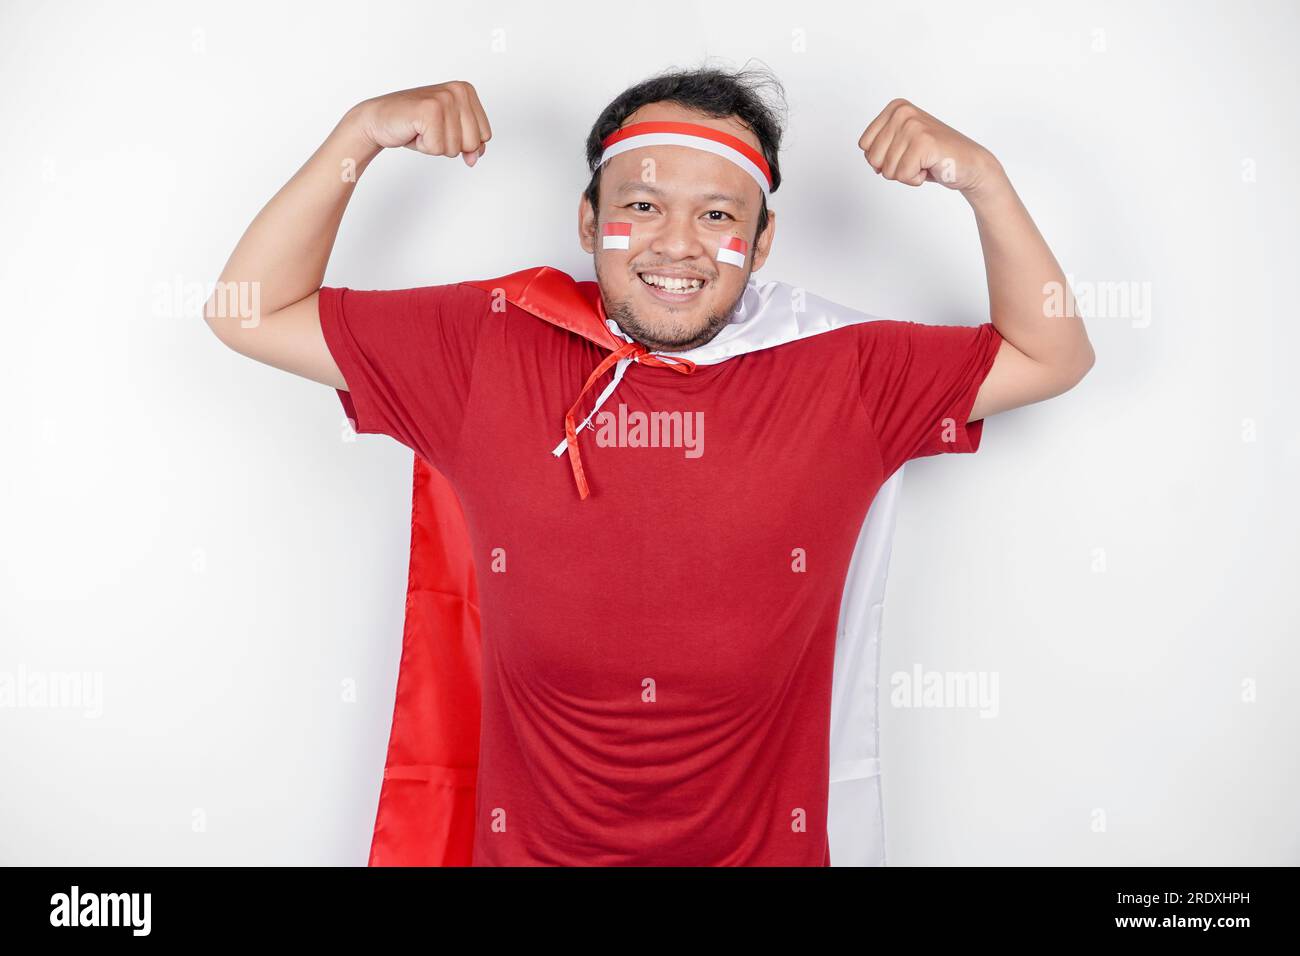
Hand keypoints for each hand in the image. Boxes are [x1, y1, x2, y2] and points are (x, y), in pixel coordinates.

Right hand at [352, 81, 492, 165]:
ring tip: (421, 130)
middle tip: (430, 130)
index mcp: (466, 91)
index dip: (463, 142)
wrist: (379, 119)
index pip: (485, 136)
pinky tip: (414, 131)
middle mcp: (458, 91)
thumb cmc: (414, 125)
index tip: (443, 129)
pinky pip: (439, 148)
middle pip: (474, 143)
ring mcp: (444, 99)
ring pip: (456, 148)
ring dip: (435, 146)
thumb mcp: (450, 133)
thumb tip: (476, 157)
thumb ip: (471, 143)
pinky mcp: (429, 110)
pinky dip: (424, 147)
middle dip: (450, 145)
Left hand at [858, 98, 999, 193]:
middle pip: (873, 158)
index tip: (905, 152)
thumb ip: (879, 147)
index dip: (882, 158)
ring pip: (887, 170)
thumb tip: (868, 157)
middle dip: (893, 167)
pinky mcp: (923, 142)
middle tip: (916, 159)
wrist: (969, 164)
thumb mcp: (900, 146)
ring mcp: (913, 126)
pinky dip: (916, 179)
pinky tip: (930, 167)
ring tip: (925, 162)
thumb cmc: (934, 157)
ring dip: (906, 174)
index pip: (864, 145)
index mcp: (895, 108)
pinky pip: (903, 175)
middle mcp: (902, 112)